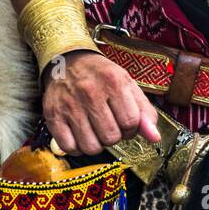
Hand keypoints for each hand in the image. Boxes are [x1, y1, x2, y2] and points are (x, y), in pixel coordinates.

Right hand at [41, 49, 159, 155]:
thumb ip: (145, 112)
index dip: (131, 128)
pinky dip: (76, 147)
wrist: (67, 62)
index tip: (124, 122)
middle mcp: (91, 92)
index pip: (131, 122)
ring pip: (91, 147)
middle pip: (111, 137)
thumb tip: (155, 137)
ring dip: (96, 143)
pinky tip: (80, 134)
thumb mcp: (127, 85)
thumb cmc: (101, 76)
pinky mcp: (53, 116)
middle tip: (108, 124)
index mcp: (114, 82)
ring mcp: (70, 105)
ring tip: (95, 129)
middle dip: (114, 136)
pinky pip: (69, 148)